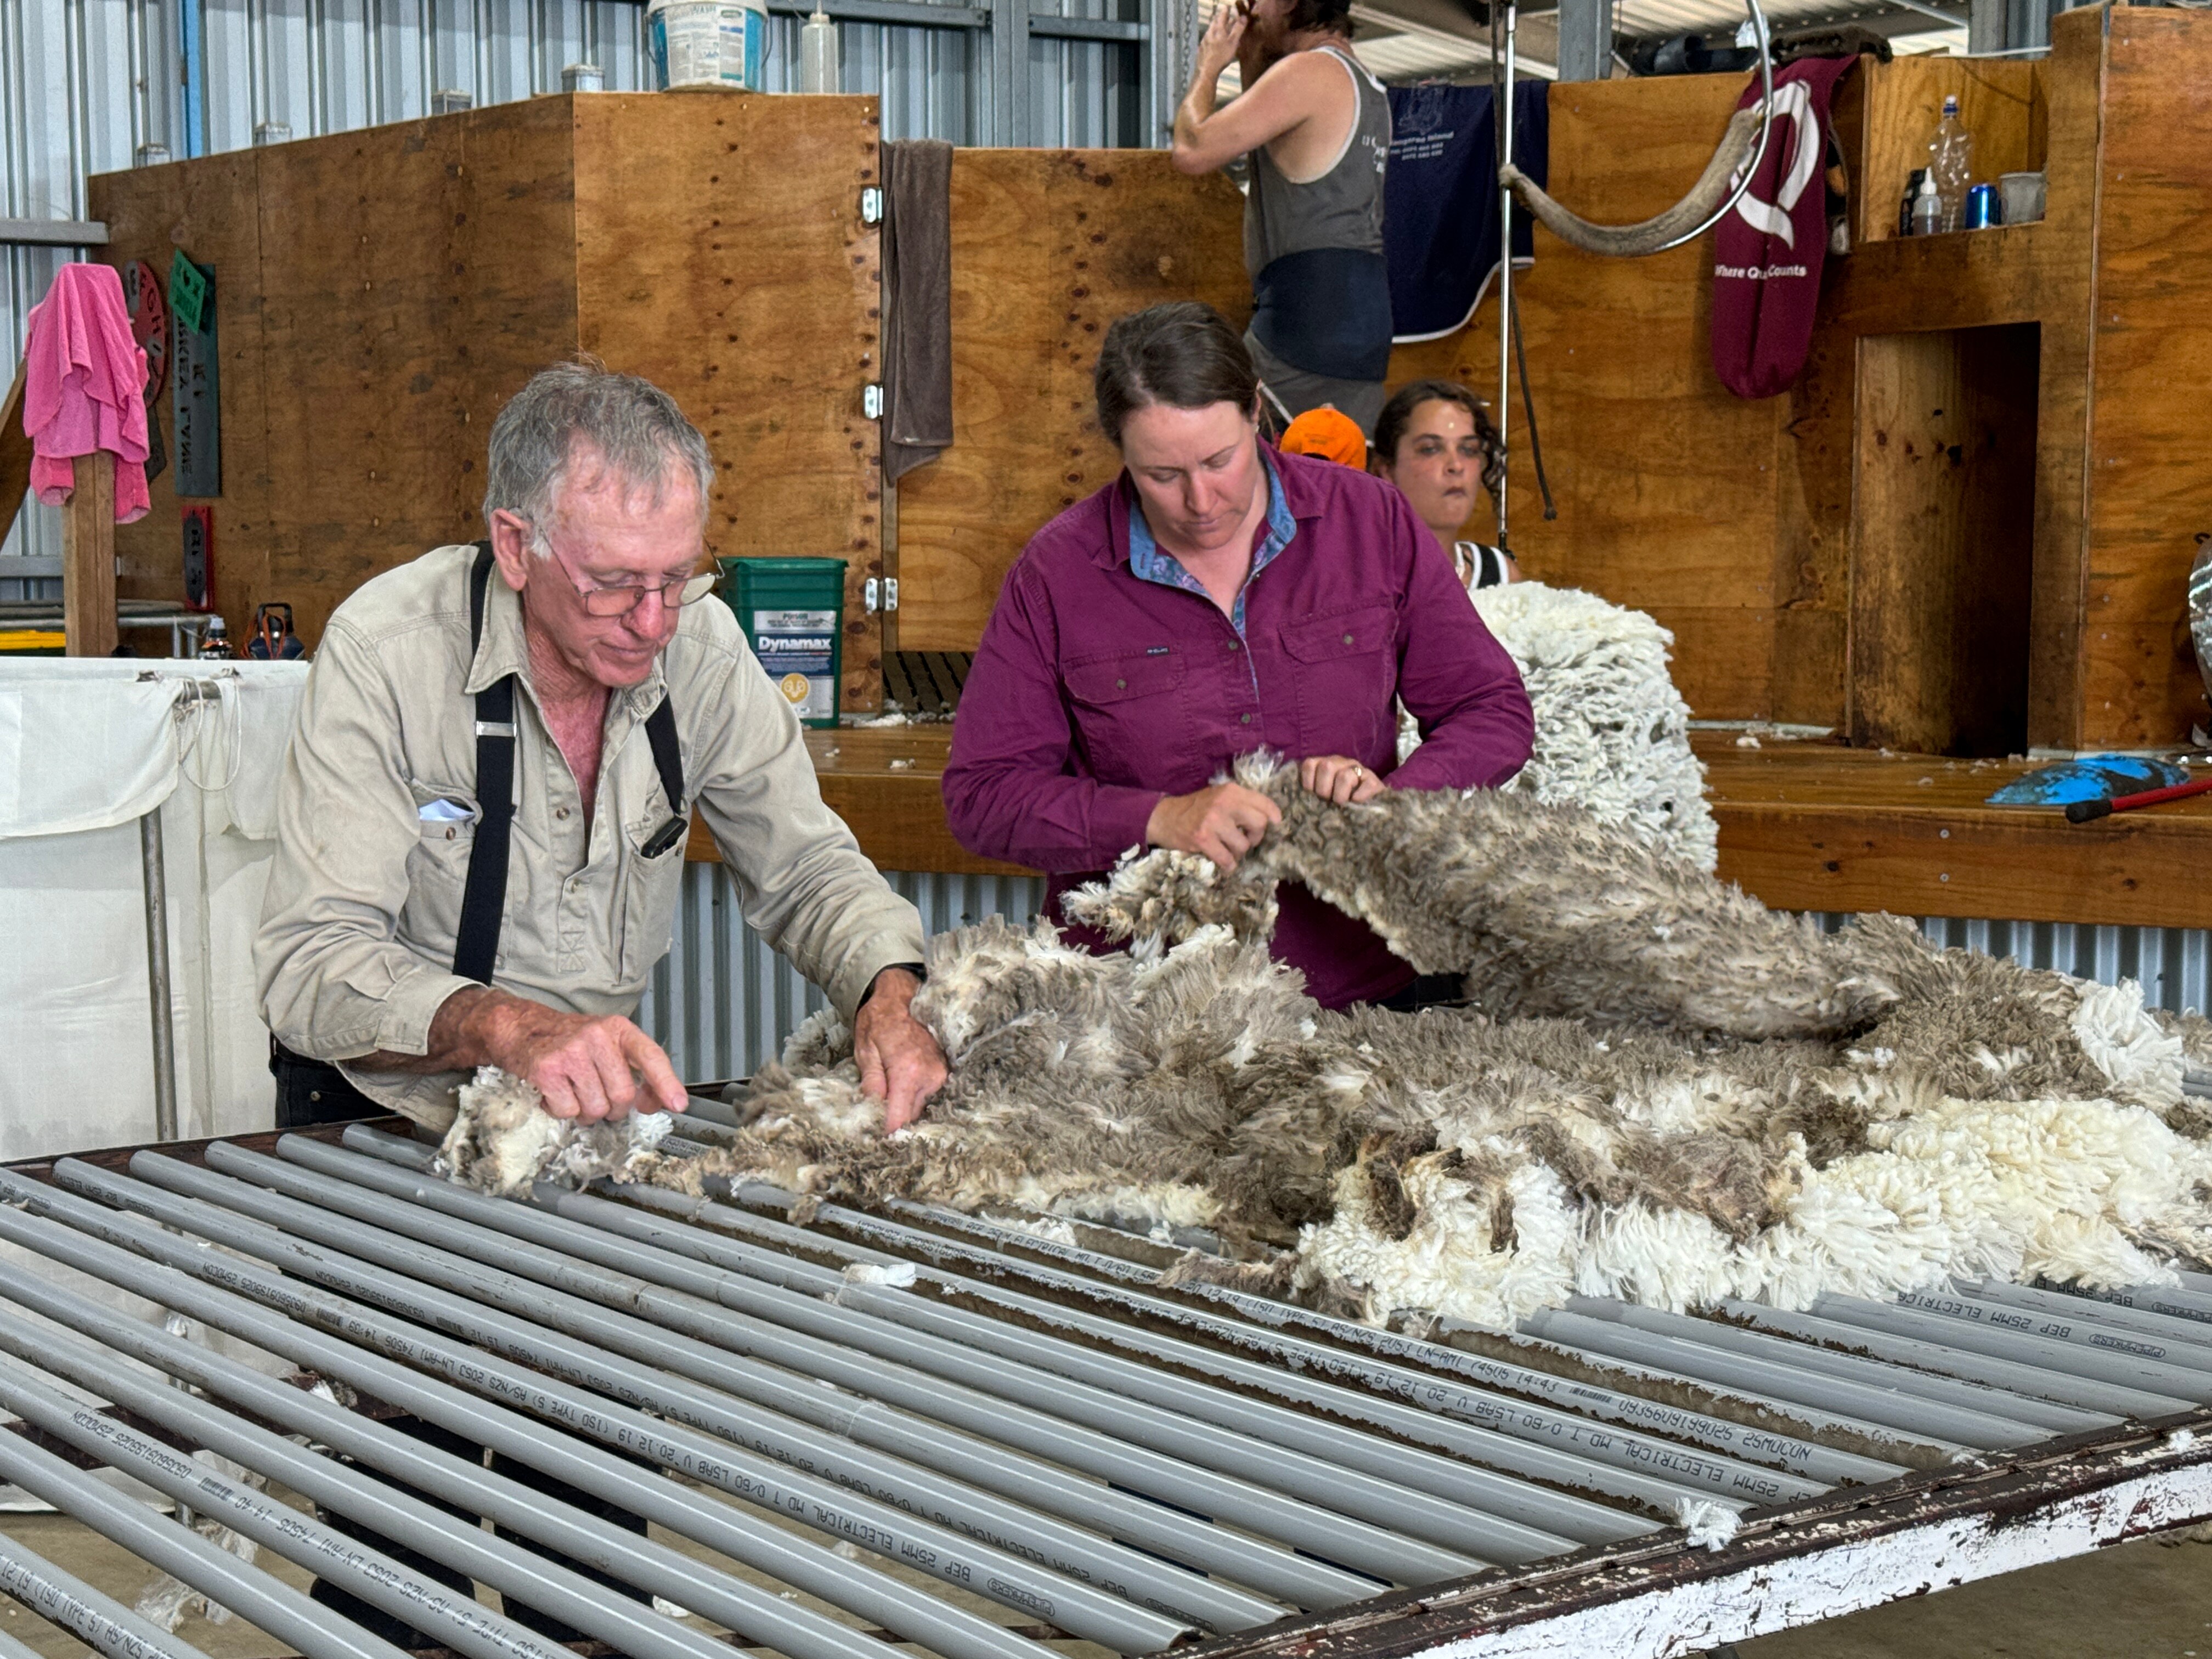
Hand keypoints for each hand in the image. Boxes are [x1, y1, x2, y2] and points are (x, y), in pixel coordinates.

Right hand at [465, 993, 687, 1122]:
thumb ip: (633, 1070)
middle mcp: (596, 1037)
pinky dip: (561, 1111)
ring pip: (595, 1109)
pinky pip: (567, 1111)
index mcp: (618, 1029)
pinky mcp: (546, 1071)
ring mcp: (570, 1053)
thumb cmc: (569, 1041)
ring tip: (575, 1092)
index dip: (667, 1084)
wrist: (521, 1029)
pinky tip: (555, 1092)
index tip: (678, 1104)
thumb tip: (651, 1103)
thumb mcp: (606, 1044)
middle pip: (622, 1095)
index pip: (651, 1056)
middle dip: (613, 1108)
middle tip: (599, 1097)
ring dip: (586, 1112)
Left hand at [853, 969, 948, 1132]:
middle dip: (894, 1120)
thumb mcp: (865, 1052)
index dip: (886, 1132)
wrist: (901, 995)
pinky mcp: (944, 1072)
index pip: (900, 1119)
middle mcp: (930, 1077)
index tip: (875, 1138)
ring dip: (905, 1107)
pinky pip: (928, 1095)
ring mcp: (941, 1074)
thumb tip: (872, 1113)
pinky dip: (915, 1096)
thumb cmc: (879, 1020)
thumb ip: (871, 1084)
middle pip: (912, 1117)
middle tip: (876, 1115)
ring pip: (921, 1108)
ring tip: (888, 1095)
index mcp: (908, 1073)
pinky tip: (901, 1088)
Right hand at [1145, 782, 1282, 871]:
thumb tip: (1269, 819)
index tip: (1275, 824)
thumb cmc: (1195, 809)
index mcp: (1231, 791)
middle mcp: (1224, 803)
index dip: (1274, 816)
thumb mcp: (1218, 796)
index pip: (1264, 803)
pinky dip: (1228, 865)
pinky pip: (1228, 859)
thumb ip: (1240, 803)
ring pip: (1244, 845)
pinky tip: (1223, 861)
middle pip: (1259, 824)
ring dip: (1238, 853)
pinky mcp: (1203, 839)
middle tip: (1246, 840)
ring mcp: (1213, 821)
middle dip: (1256, 837)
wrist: (1164, 817)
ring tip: (1228, 849)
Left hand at [1195, 2, 1246, 80]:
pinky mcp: (1201, 48)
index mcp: (1218, 29)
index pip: (1222, 16)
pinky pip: (1207, 39)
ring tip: (1218, 27)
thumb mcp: (1233, 42)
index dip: (1225, 10)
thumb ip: (1238, 29)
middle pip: (1214, 22)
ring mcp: (1204, 40)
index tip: (1227, 6)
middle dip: (1219, 18)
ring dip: (1215, 27)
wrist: (1207, 69)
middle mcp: (1209, 32)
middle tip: (1222, 15)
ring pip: (1210, 30)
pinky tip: (1212, 41)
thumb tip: (1243, 16)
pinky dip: (1211, 37)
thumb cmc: (1221, 56)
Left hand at [1298, 755, 1386, 805]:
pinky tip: (1357, 802)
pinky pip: (1365, 785)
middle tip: (1328, 801)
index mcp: (1325, 764)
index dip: (1308, 782)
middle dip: (1324, 790)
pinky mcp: (1374, 780)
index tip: (1312, 796)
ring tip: (1342, 804)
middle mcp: (1341, 763)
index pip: (1309, 764)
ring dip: (1340, 795)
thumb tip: (1291, 805)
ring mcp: (1359, 770)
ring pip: (1344, 776)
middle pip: (1326, 767)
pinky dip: (1359, 797)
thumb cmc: (1339, 803)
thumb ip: (1309, 793)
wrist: (1370, 807)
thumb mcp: (1322, 796)